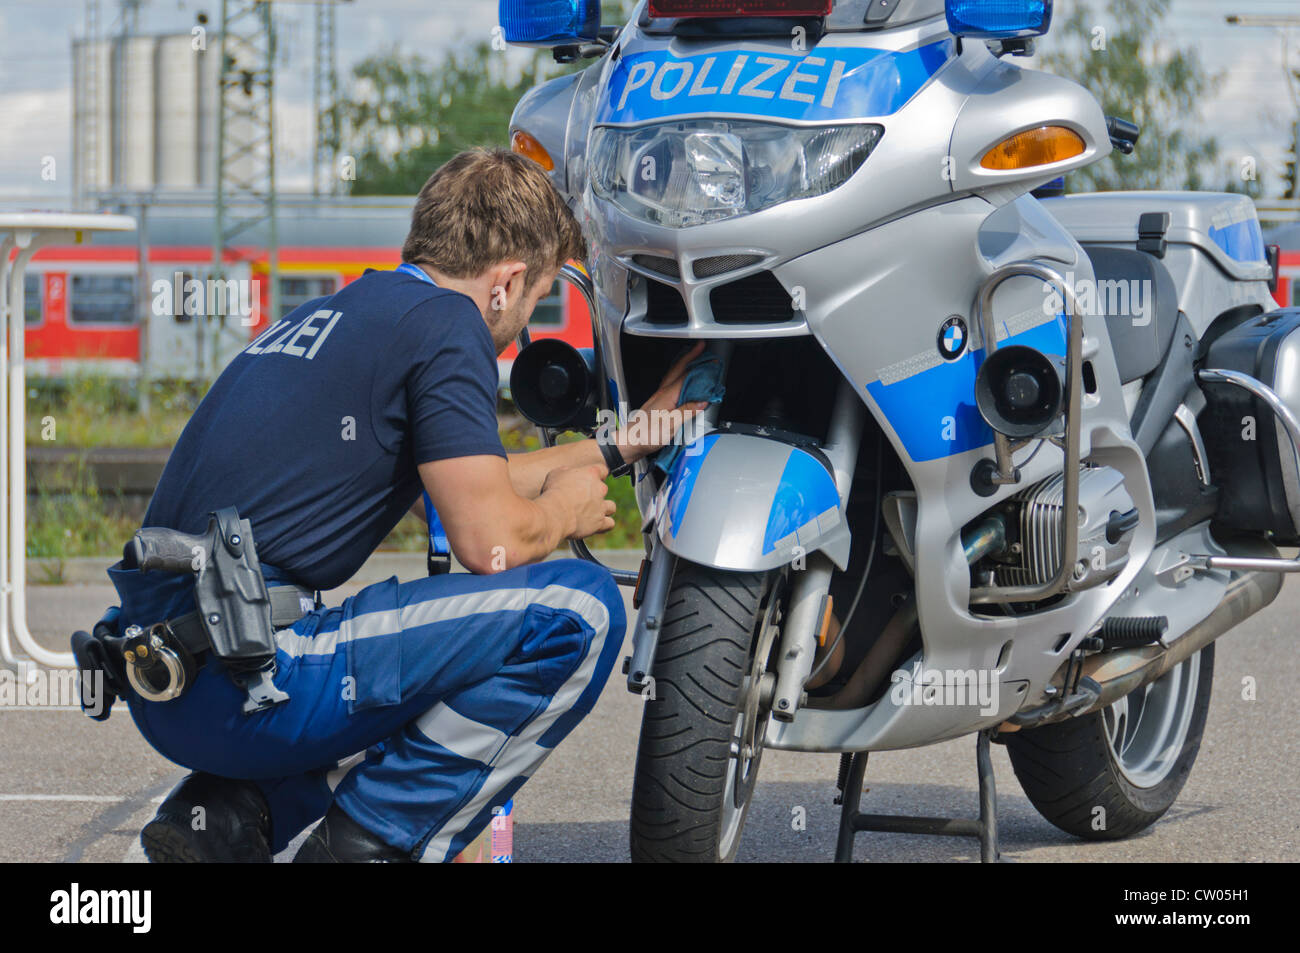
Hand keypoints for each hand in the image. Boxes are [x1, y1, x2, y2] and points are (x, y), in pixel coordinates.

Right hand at [541, 464, 615, 538]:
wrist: (555, 513)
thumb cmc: (554, 492)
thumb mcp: (555, 474)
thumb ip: (566, 472)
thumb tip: (567, 473)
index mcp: (591, 474)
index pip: (602, 470)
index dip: (597, 475)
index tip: (590, 479)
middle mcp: (600, 489)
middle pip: (603, 489)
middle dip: (594, 493)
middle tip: (581, 499)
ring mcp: (601, 507)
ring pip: (611, 507)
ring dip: (603, 509)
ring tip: (592, 513)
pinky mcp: (599, 522)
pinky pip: (609, 523)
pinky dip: (604, 525)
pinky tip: (596, 525)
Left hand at [616, 342, 711, 462]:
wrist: (629, 443)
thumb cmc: (645, 435)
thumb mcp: (670, 425)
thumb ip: (687, 411)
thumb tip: (702, 402)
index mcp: (666, 395)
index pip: (686, 376)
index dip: (700, 368)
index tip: (712, 361)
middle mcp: (662, 393)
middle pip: (677, 369)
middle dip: (690, 356)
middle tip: (700, 347)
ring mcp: (658, 398)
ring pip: (673, 375)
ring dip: (683, 364)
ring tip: (693, 358)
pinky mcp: (657, 405)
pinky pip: (671, 385)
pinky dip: (679, 377)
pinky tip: (682, 381)